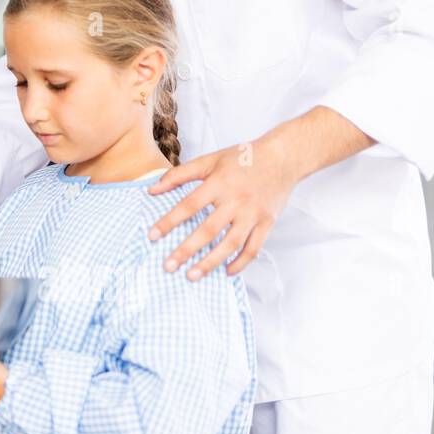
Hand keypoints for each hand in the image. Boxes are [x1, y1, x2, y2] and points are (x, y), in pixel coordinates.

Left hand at [147, 138, 296, 278]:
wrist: (283, 158)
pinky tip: (226, 272)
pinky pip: (254, 248)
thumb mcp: (209, 160)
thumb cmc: (242, 158)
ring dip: (211, 262)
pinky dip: (241, 263)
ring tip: (192, 276)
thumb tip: (151, 189)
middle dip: (187, 250)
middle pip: (208, 230)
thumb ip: (179, 174)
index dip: (169, 221)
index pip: (189, 205)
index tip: (152, 236)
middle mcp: (236, 201)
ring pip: (231, 244)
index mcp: (219, 183)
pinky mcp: (268, 223)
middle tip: (168, 267)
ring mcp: (253, 214)